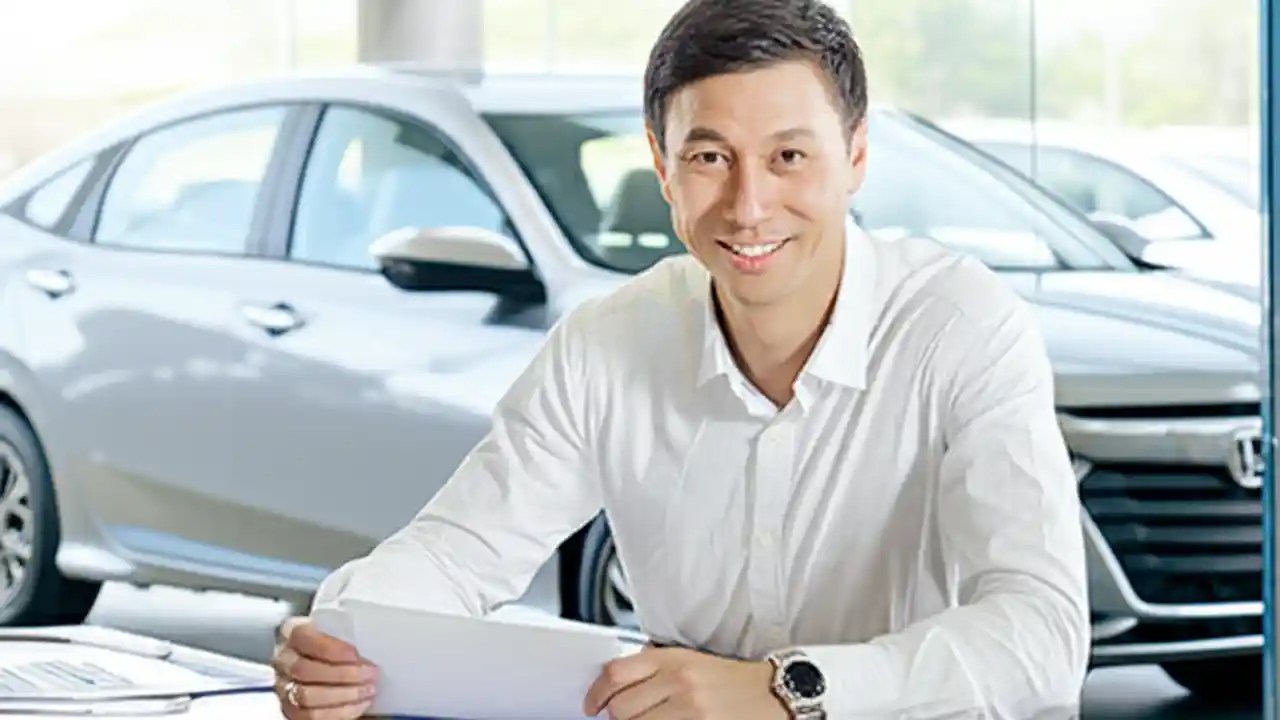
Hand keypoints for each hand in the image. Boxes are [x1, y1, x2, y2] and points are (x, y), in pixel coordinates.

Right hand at [272, 616, 378, 719]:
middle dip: (343, 674)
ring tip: (368, 690)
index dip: (331, 649)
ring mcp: (283, 687)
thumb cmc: (335, 645)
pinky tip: (360, 704)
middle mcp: (282, 660)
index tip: (356, 655)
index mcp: (290, 632)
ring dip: (344, 695)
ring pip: (307, 696)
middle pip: (305, 670)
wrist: (324, 664)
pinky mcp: (291, 710)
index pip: (304, 638)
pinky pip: (311, 716)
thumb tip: (366, 651)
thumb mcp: (337, 633)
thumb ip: (344, 639)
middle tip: (371, 674)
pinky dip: (340, 712)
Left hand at [583, 647, 787, 719]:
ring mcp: (691, 711)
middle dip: (617, 717)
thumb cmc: (733, 681)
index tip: (592, 705)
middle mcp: (680, 683)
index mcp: (674, 660)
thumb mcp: (693, 662)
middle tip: (624, 719)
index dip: (596, 693)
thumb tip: (615, 685)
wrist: (774, 696)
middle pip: (621, 707)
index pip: (617, 673)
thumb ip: (656, 668)